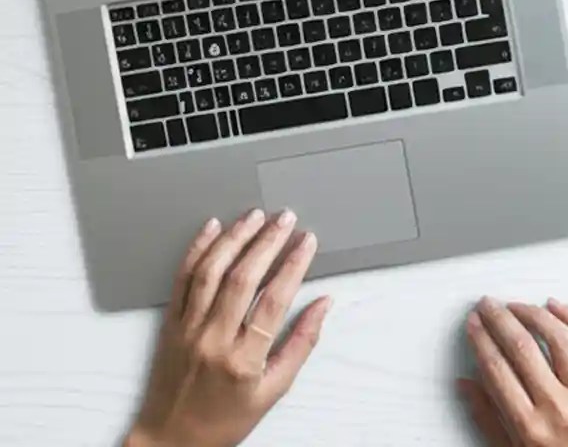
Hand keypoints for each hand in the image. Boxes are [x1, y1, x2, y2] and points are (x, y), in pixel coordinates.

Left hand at [124, 209, 331, 446]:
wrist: (170, 439)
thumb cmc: (225, 420)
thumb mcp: (274, 390)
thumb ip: (301, 344)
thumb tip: (323, 304)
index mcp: (244, 359)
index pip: (274, 300)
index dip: (293, 265)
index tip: (307, 242)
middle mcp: (213, 339)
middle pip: (243, 278)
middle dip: (267, 242)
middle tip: (286, 218)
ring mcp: (187, 329)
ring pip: (210, 272)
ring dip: (234, 238)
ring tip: (255, 216)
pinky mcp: (169, 324)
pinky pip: (182, 279)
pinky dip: (197, 251)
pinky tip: (212, 229)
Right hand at [460, 297, 567, 446]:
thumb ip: (489, 419)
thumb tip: (466, 384)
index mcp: (529, 427)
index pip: (496, 369)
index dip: (481, 340)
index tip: (474, 323)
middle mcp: (557, 407)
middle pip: (522, 348)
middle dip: (500, 319)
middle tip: (488, 304)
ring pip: (559, 338)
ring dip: (534, 314)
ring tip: (519, 305)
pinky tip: (558, 308)